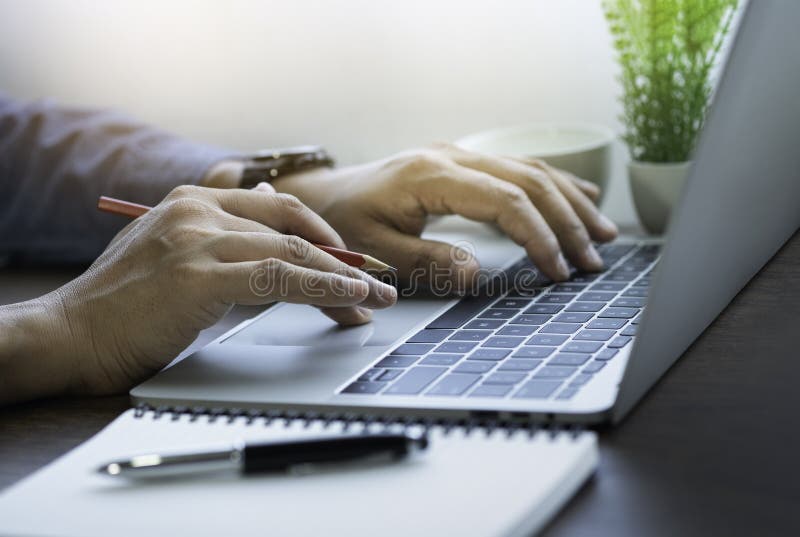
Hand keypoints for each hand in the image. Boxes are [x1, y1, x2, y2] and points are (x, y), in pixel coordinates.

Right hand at [1, 185, 395, 402]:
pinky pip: (280, 279)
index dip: (323, 237)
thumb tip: (273, 213)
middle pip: (293, 231)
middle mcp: (197, 210)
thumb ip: (223, 233)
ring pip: (293, 253)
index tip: (352, 264)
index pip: (278, 209)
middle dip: (343, 262)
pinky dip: (323, 289)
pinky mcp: (199, 275)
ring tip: (376, 300)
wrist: (70, 334)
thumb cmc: (124, 305)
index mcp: (193, 200)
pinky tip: (350, 301)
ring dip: (343, 280)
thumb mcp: (177, 255)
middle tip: (378, 287)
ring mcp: (198, 239)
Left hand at [272, 143, 617, 285]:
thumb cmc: (345, 222)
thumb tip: (476, 274)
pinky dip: (555, 184)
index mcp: (431, 176)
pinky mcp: (463, 161)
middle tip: (592, 260)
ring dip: (570, 201)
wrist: (326, 194)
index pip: (504, 200)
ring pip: (530, 170)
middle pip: (528, 181)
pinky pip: (518, 167)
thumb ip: (425, 260)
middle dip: (567, 221)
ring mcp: (459, 154)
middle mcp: (451, 156)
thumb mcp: (373, 248)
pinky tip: (581, 197)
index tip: (557, 270)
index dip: (538, 235)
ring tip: (604, 233)